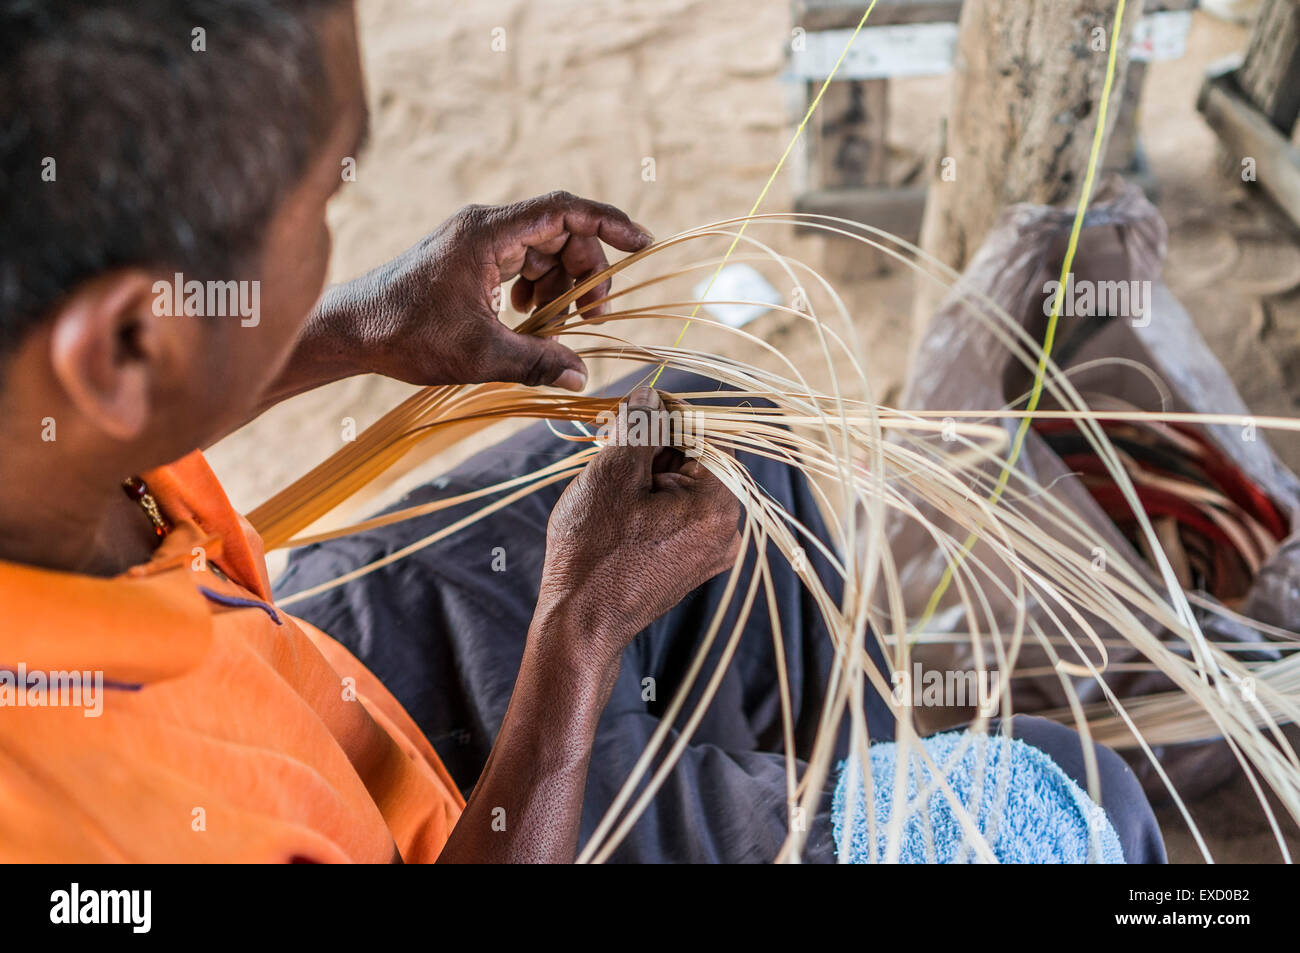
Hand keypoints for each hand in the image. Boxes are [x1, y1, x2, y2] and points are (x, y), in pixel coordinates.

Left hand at [342, 191, 652, 390]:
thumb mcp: (478, 354)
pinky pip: (523, 266)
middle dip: (586, 274)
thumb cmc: (405, 334)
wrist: (351, 331)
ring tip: (555, 330)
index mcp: (488, 233)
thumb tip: (582, 377)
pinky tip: (527, 324)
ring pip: (544, 253)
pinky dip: (538, 293)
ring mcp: (477, 243)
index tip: (643, 243)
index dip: (609, 222)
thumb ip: (536, 363)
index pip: (564, 210)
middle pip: (561, 235)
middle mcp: (485, 228)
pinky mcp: (471, 261)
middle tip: (592, 319)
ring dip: (562, 288)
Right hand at [534, 387, 742, 668]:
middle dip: (652, 443)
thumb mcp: (613, 473)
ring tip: (604, 472)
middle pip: (696, 459)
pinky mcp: (689, 563)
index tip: (630, 410)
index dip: (667, 414)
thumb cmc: (594, 550)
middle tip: (607, 439)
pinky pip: (676, 514)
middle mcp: (726, 529)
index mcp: (718, 503)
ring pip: (682, 486)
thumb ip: (640, 426)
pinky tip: (614, 501)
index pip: (706, 432)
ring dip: (645, 469)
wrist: (580, 625)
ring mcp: (709, 550)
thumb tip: (652, 395)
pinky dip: (649, 499)